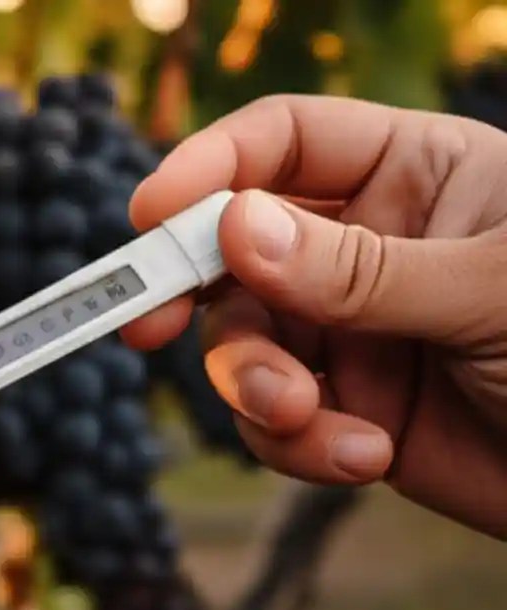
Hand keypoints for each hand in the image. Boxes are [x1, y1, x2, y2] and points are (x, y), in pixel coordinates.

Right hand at [120, 95, 506, 537]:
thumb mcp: (486, 291)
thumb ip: (358, 267)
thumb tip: (236, 230)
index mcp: (415, 175)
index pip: (286, 142)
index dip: (211, 166)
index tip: (151, 213)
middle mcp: (367, 246)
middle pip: (236, 249)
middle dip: (194, 291)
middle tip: (147, 324)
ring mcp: (351, 330)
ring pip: (244, 343)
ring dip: (257, 387)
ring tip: (306, 417)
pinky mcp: (346, 408)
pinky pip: (276, 420)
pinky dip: (298, 443)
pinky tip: (365, 457)